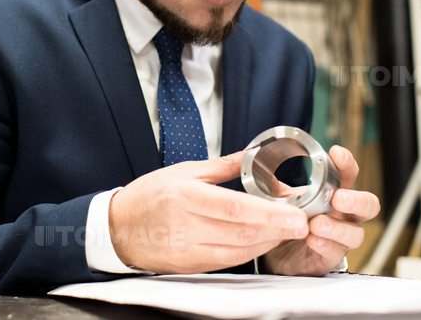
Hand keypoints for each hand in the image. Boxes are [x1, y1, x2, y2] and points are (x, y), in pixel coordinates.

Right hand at [108, 151, 309, 273]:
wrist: (118, 228)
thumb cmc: (149, 195)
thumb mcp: (183, 171)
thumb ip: (223, 166)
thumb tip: (256, 155)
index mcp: (184, 196)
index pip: (235, 208)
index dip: (269, 213)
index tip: (295, 214)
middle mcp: (185, 225)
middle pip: (242, 233)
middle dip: (278, 230)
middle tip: (302, 223)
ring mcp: (187, 249)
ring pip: (239, 251)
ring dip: (268, 242)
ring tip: (287, 231)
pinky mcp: (190, 265)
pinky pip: (228, 261)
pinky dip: (250, 252)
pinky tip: (263, 242)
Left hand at [260, 145, 380, 275]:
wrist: (276, 253)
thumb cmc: (286, 218)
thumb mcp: (283, 197)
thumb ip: (280, 181)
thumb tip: (260, 158)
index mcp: (334, 193)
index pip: (349, 175)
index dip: (347, 163)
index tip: (336, 153)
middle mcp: (342, 214)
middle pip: (368, 205)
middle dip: (356, 200)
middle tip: (338, 197)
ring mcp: (339, 237)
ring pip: (355, 233)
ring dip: (338, 227)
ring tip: (318, 224)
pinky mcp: (329, 257)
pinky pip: (335, 252)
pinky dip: (324, 244)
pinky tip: (312, 239)